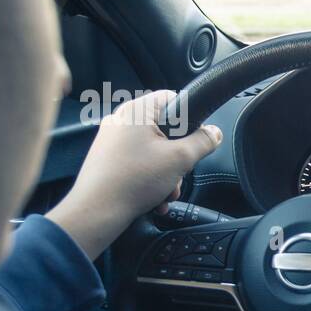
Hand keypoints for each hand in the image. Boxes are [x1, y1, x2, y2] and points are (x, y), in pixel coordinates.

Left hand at [48, 90, 222, 259]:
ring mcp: (111, 140)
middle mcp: (120, 121)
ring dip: (167, 173)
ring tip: (165, 192)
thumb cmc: (133, 181)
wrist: (97, 211)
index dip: (191, 117)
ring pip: (154, 151)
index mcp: (136, 111)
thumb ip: (203, 142)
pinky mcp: (107, 159)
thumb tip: (214, 133)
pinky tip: (154, 198)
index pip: (172, 98)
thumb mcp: (180, 159)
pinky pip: (139, 163)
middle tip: (180, 173)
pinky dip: (150, 179)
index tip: (197, 138)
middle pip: (165, 130)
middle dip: (178, 157)